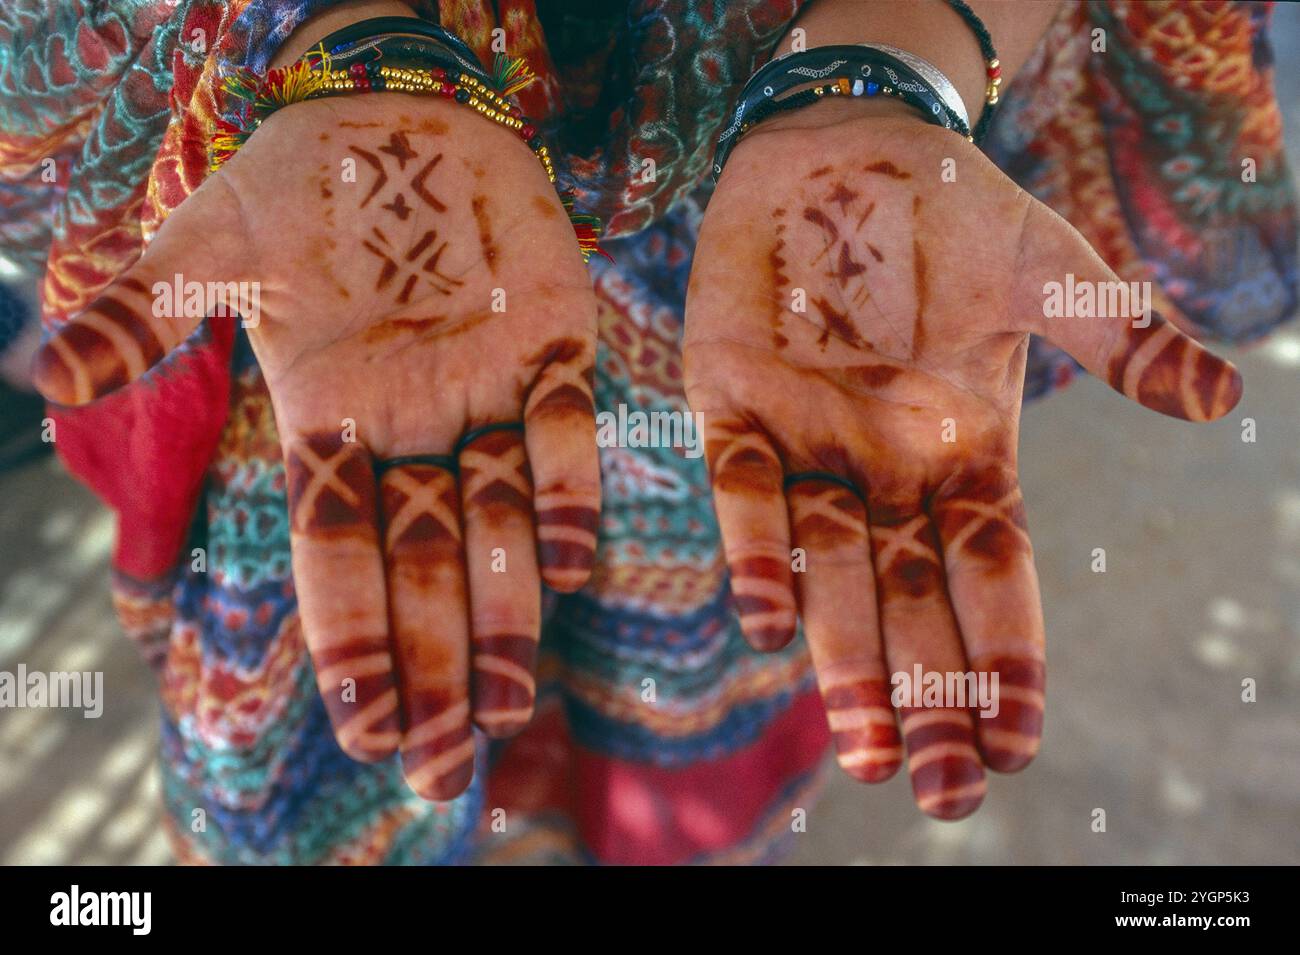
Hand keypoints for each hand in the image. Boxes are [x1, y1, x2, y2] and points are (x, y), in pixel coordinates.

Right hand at [32, 92, 600, 799]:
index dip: (349, 639)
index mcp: (330, 424)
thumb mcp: (206, 254)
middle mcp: (410, 430)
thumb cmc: (296, 191)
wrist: (395, 121)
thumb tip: (38, 372)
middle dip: (433, 661)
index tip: (361, 727)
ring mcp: (484, 393)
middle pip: (422, 564)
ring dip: (507, 608)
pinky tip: (570, 563)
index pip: (335, 555)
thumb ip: (138, 315)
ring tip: (513, 702)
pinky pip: (566, 429)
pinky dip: (570, 489)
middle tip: (444, 761)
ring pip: (499, 519)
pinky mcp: (555, 344)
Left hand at [684, 103, 1240, 819]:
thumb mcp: (1048, 271)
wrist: (846, 148)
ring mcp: (811, 446)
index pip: (994, 578)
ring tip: (862, 747)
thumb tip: (1225, 396)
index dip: (1007, 659)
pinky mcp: (734, 406)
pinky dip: (756, 550)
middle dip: (926, 694)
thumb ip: (1118, 335)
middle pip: (913, 601)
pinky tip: (765, 619)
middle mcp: (888, 473)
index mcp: (967, 457)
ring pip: (828, 571)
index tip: (1019, 743)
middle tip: (940, 793)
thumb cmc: (952, 215)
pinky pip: (745, 491)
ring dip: (842, 655)